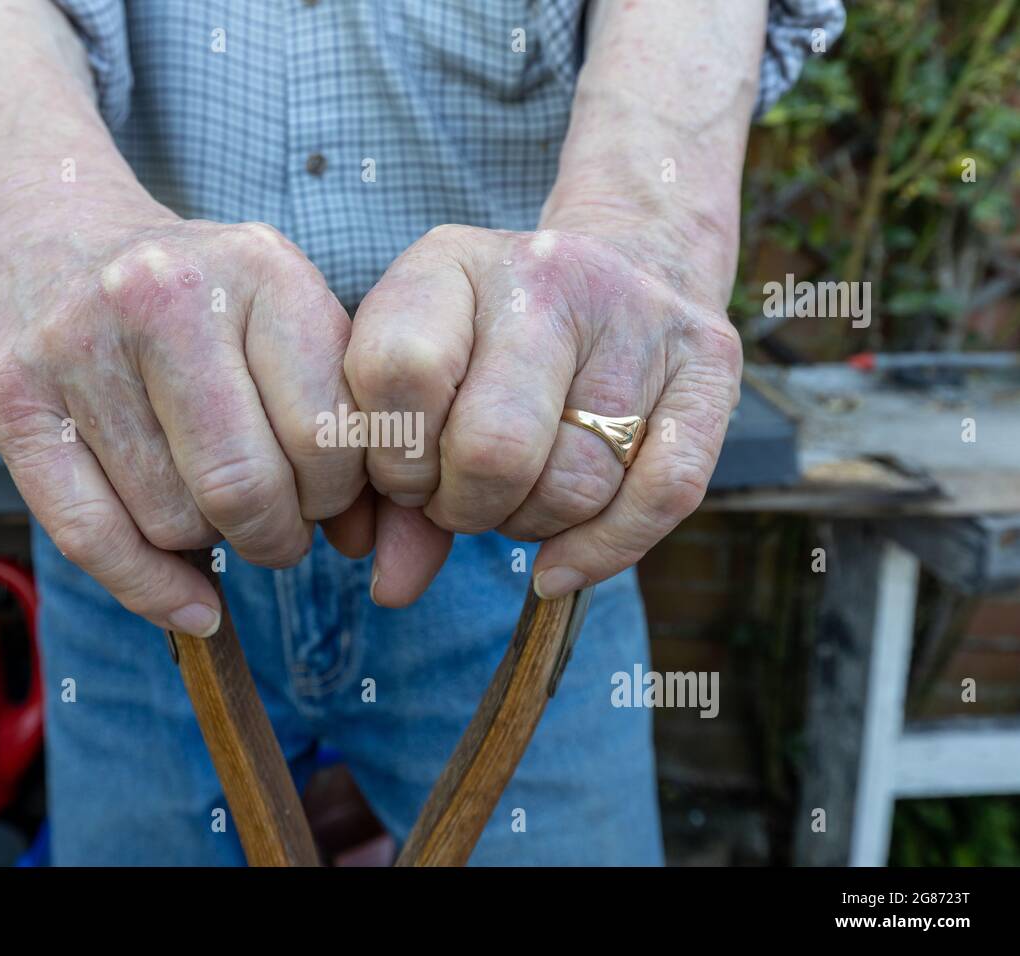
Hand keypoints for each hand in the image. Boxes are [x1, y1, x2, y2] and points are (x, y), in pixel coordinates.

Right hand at [0, 192, 365, 635]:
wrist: (60, 234)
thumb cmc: (200, 300)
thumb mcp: (286, 320)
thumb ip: (341, 418)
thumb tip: (362, 543)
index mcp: (259, 269)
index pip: (326, 437)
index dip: (339, 495)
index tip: (325, 496)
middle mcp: (165, 296)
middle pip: (244, 487)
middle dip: (276, 535)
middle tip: (275, 527)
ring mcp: (78, 344)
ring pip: (173, 520)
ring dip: (209, 542)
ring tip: (209, 501)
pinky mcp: (11, 397)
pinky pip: (91, 539)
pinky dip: (152, 590)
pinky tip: (189, 599)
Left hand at [345, 224, 741, 605]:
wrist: (620, 265)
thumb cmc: (489, 346)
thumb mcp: (419, 381)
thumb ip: (388, 479)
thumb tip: (394, 587)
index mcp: (451, 262)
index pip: (398, 373)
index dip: (394, 460)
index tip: (405, 474)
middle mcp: (547, 273)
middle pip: (492, 446)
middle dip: (465, 507)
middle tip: (461, 500)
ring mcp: (638, 313)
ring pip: (575, 483)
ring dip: (531, 524)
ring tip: (518, 496)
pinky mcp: (710, 361)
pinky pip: (664, 495)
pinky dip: (604, 550)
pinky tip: (563, 563)